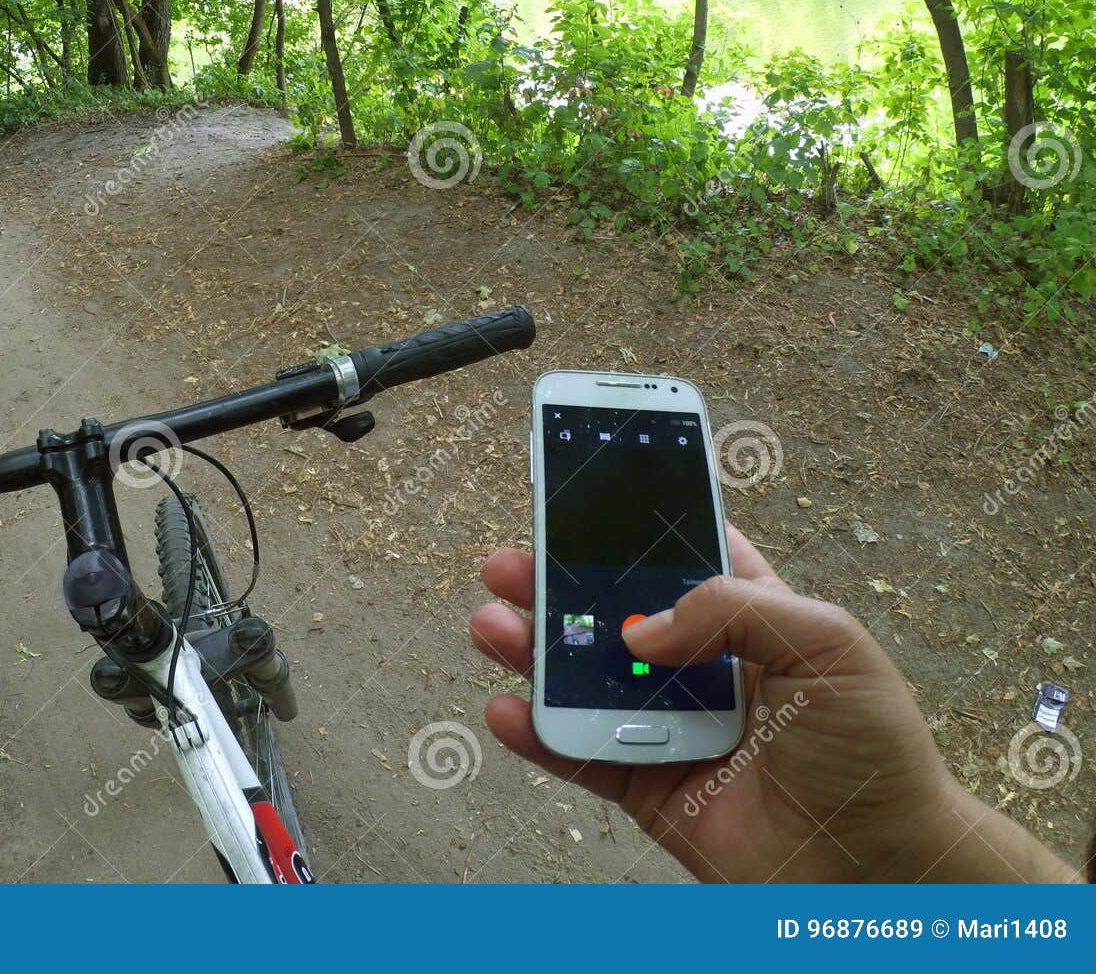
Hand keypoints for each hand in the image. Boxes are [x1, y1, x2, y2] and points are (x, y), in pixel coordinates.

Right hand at [470, 525, 1073, 882]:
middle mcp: (700, 665)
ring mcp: (668, 726)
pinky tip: (509, 708)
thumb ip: (734, 610)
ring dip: (531, 650)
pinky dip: (537, 733)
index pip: (678, 556)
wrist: (880, 871)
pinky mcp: (648, 787)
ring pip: (583, 679)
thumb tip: (643, 632)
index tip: (578, 501)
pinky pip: (579, 755)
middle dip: (556, 584)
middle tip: (508, 564)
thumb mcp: (829, 645)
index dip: (629, 528)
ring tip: (491, 625)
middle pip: (612, 612)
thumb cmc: (877, 753)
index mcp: (749, 615)